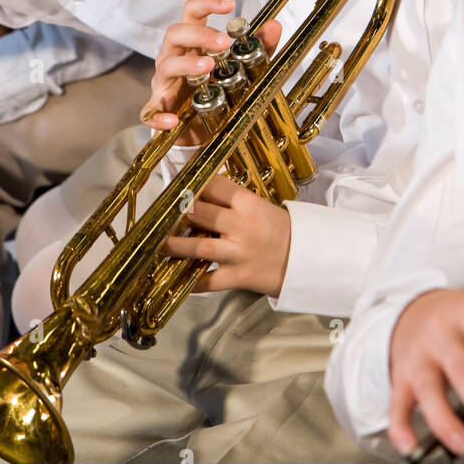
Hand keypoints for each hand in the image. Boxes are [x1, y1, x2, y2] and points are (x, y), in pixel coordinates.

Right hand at [141, 0, 280, 143]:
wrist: (203, 124)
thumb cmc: (216, 85)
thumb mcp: (240, 65)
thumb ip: (258, 47)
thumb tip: (275, 26)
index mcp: (193, 42)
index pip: (192, 12)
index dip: (207, 3)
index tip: (229, 4)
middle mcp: (174, 56)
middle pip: (175, 33)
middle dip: (199, 34)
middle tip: (224, 42)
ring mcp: (164, 81)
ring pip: (166, 65)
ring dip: (186, 65)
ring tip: (208, 68)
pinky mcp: (160, 108)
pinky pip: (150, 111)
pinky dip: (159, 115)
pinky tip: (173, 120)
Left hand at [165, 175, 291, 296]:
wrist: (305, 259)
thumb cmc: (280, 230)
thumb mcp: (259, 207)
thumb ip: (230, 202)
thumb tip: (196, 195)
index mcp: (248, 204)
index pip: (214, 185)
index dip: (192, 182)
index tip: (177, 181)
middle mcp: (241, 226)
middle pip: (201, 213)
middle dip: (177, 212)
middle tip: (159, 213)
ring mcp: (238, 253)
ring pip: (198, 247)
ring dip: (174, 245)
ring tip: (157, 244)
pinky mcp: (238, 277)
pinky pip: (209, 281)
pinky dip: (191, 282)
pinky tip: (175, 280)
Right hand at [388, 289, 463, 456]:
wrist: (417, 309)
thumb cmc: (461, 321)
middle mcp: (441, 333)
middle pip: (461, 368)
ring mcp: (418, 355)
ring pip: (428, 389)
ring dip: (446, 421)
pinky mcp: (401, 375)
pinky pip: (398, 403)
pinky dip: (401, 427)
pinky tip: (411, 446)